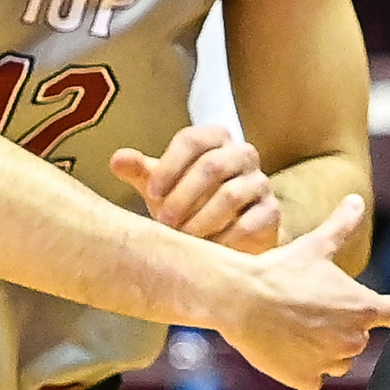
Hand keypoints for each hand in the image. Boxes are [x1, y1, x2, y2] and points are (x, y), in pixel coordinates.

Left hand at [111, 126, 281, 253]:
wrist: (226, 236)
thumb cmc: (189, 203)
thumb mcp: (162, 186)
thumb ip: (142, 171)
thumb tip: (117, 159)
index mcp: (216, 139)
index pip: (193, 139)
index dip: (170, 165)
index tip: (151, 192)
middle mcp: (243, 154)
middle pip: (214, 165)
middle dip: (184, 196)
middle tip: (165, 221)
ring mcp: (261, 183)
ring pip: (232, 195)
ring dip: (201, 220)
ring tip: (183, 238)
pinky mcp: (272, 212)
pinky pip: (250, 223)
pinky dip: (224, 239)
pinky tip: (207, 250)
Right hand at [217, 195, 389, 389]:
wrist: (239, 299)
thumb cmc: (279, 270)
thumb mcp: (315, 246)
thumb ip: (342, 226)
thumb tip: (357, 199)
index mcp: (363, 307)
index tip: (387, 307)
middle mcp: (353, 340)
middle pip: (360, 338)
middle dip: (342, 327)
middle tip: (311, 309)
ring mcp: (330, 362)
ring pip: (338, 361)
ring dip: (325, 350)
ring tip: (297, 328)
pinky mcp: (306, 379)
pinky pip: (314, 379)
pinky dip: (304, 370)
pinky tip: (286, 349)